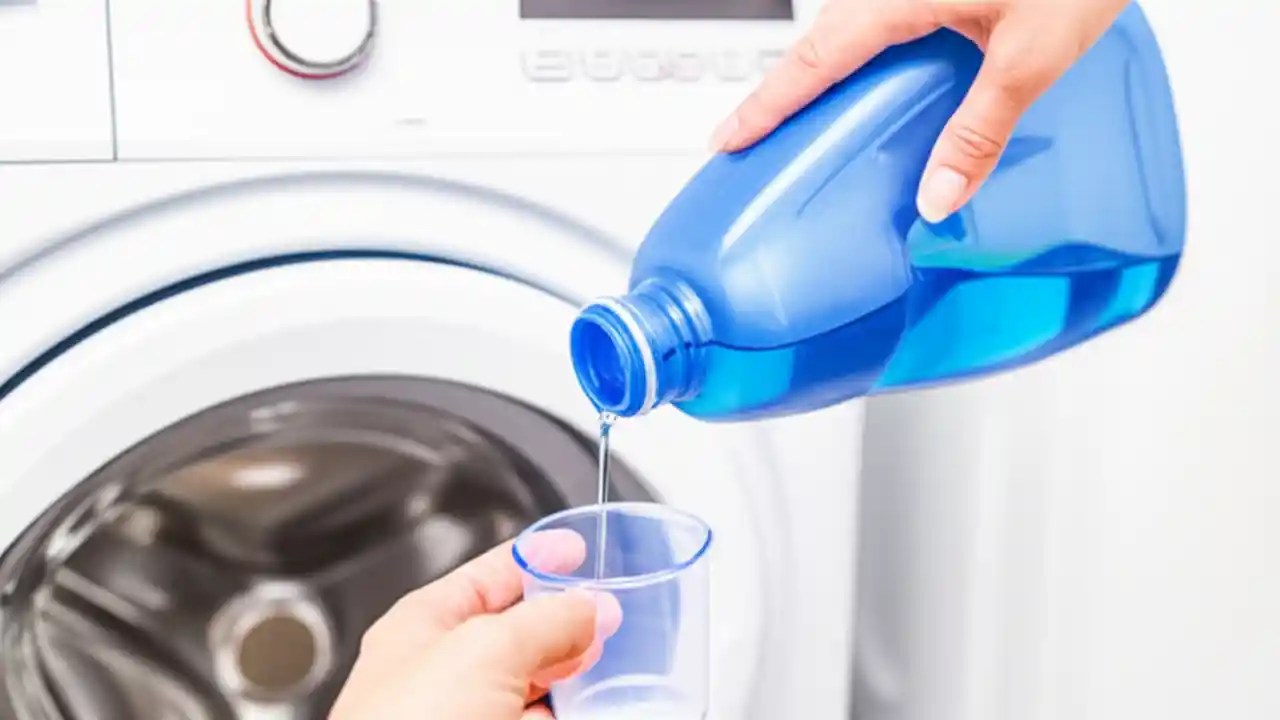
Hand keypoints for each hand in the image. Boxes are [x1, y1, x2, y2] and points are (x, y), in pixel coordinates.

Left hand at [329, 530, 621, 719]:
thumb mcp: (487, 649)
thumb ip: (544, 619)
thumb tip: (587, 606)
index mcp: (422, 627)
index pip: (487, 575)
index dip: (534, 556)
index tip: (575, 548)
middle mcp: (440, 674)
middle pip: (514, 633)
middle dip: (563, 622)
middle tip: (607, 612)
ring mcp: (463, 717)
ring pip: (528, 687)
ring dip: (569, 676)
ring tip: (608, 666)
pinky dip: (566, 714)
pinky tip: (589, 709)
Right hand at [710, 0, 1129, 221]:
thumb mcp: (1033, 55)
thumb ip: (979, 131)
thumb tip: (937, 198)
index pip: (812, 59)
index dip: (766, 105)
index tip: (727, 140)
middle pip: (818, 42)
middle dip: (781, 93)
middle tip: (751, 139)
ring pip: (848, 29)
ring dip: (820, 75)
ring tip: (801, 120)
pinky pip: (880, 21)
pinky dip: (860, 58)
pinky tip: (875, 86)